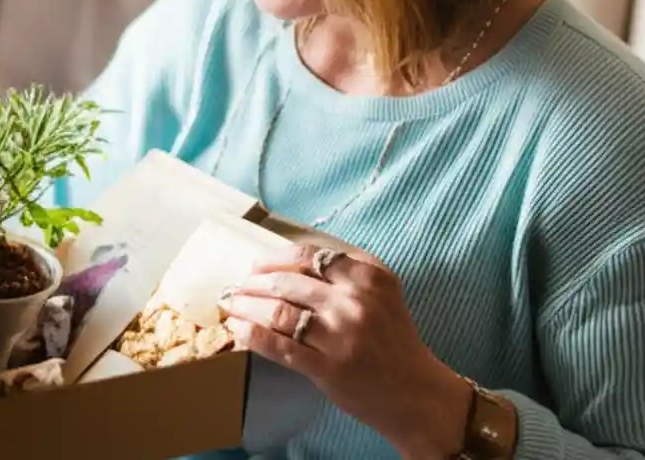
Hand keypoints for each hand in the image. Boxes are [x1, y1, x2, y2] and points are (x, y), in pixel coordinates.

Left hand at [218, 244, 472, 459]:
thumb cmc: (391, 338)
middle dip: (254, 282)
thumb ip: (346, 271)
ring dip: (246, 306)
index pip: (309, 255)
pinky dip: (252, 335)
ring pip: (278, 311)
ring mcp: (341, 335)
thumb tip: (286, 260)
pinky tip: (238, 330)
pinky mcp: (328, 367)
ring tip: (232, 305)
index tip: (256, 265)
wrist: (413, 390)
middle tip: (237, 286)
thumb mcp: (380, 292)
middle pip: (288, 281)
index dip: (274, 258)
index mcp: (369, 275)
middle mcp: (355, 301)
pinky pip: (279, 345)